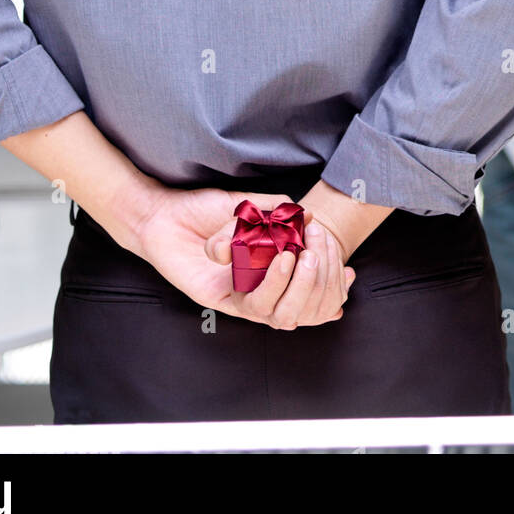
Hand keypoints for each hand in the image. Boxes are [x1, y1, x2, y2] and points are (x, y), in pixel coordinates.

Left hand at [135, 186, 354, 328]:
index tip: (348, 271)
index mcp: (269, 265)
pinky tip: (281, 261)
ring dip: (297, 284)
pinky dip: (272, 284)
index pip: (308, 287)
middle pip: (301, 304)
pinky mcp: (222, 301)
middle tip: (321, 251)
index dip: (331, 283)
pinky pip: (255, 305)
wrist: (164, 216)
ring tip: (300, 256)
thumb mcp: (249, 204)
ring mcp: (242, 294)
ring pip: (280, 309)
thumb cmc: (205, 210)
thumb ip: (279, 210)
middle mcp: (259, 284)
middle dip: (319, 282)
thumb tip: (311, 217)